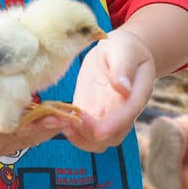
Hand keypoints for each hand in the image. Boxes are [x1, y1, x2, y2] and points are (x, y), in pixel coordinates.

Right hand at [0, 107, 77, 159]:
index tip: (16, 114)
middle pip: (13, 135)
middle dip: (36, 126)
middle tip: (54, 118)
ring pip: (26, 139)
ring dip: (47, 130)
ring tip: (66, 119)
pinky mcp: (9, 146)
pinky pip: (30, 139)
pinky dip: (46, 130)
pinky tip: (62, 121)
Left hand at [66, 28, 155, 151]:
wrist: (119, 51)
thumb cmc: (125, 48)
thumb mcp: (125, 52)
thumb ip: (123, 69)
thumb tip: (123, 88)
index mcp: (135, 97)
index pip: (126, 117)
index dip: (112, 126)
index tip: (97, 131)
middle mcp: (121, 112)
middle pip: (110, 138)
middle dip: (90, 136)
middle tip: (68, 122)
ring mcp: (104, 115)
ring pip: (93, 140)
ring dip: (76, 137)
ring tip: (57, 121)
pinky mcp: (88, 111)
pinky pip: (79, 129)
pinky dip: (67, 129)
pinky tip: (52, 118)